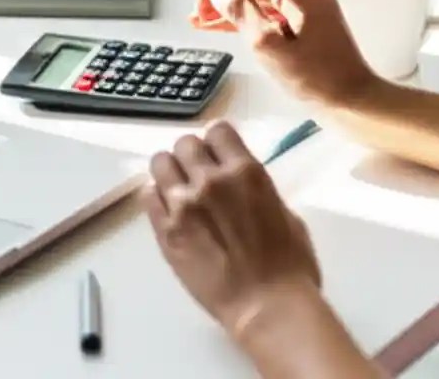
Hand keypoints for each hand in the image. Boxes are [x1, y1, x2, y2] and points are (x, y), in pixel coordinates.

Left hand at [143, 121, 320, 337]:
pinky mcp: (165, 231)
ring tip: (179, 188)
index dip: (218, 142)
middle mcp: (211, 180)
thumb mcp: (284, 213)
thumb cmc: (290, 265)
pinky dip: (157, 196)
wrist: (268, 307)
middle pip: (185, 143)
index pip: (218, 130)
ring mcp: (183, 205)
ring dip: (170, 170)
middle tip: (199, 174)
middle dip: (193, 155)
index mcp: (246, 172)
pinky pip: (148, 195)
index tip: (219, 154)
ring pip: (160, 162)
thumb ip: (257, 190)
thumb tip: (241, 185)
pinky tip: (169, 208)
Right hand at [190, 0, 376, 105]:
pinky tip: (221, 24)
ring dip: (230, 0)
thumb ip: (240, 11)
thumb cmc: (316, 76)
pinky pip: (269, 3)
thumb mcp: (267, 44)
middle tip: (201, 13)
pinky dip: (246, 11)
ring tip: (203, 21)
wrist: (351, 97)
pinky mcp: (306, 13)